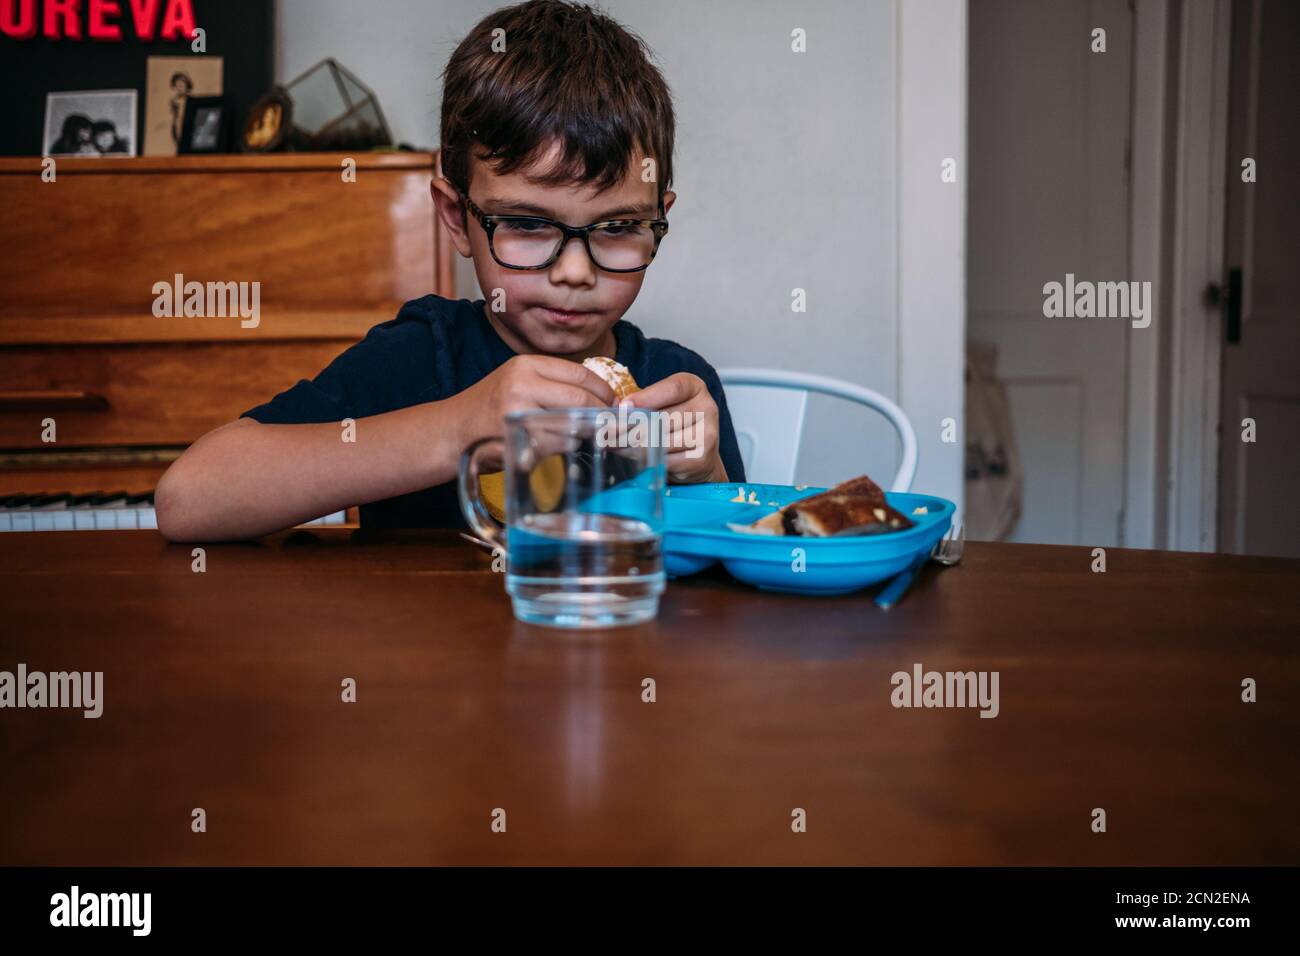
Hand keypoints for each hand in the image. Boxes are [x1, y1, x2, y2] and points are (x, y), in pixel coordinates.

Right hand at [452, 355, 614, 446]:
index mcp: (526, 365)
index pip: (580, 373)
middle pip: (581, 398)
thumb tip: (601, 396)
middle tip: (611, 424)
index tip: (614, 403)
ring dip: (585, 433)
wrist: (451, 431)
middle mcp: (522, 383)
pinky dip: (565, 447)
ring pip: (572, 423)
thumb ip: (554, 384)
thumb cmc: (490, 408)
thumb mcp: (518, 382)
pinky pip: (557, 444)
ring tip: (586, 436)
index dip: (604, 391)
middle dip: (602, 413)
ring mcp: (518, 411)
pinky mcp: (517, 438)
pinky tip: (558, 447)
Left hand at [625, 372, 727, 483]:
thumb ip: (643, 403)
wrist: (698, 453)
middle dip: (633, 426)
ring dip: (636, 445)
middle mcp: (707, 407)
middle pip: (665, 417)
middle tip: (611, 432)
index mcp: (695, 387)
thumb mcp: (662, 404)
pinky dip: (648, 460)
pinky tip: (634, 456)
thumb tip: (618, 411)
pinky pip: (668, 459)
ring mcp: (708, 434)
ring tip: (617, 444)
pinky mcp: (702, 458)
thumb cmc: (674, 424)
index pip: (672, 389)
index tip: (624, 407)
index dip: (646, 398)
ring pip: (664, 440)